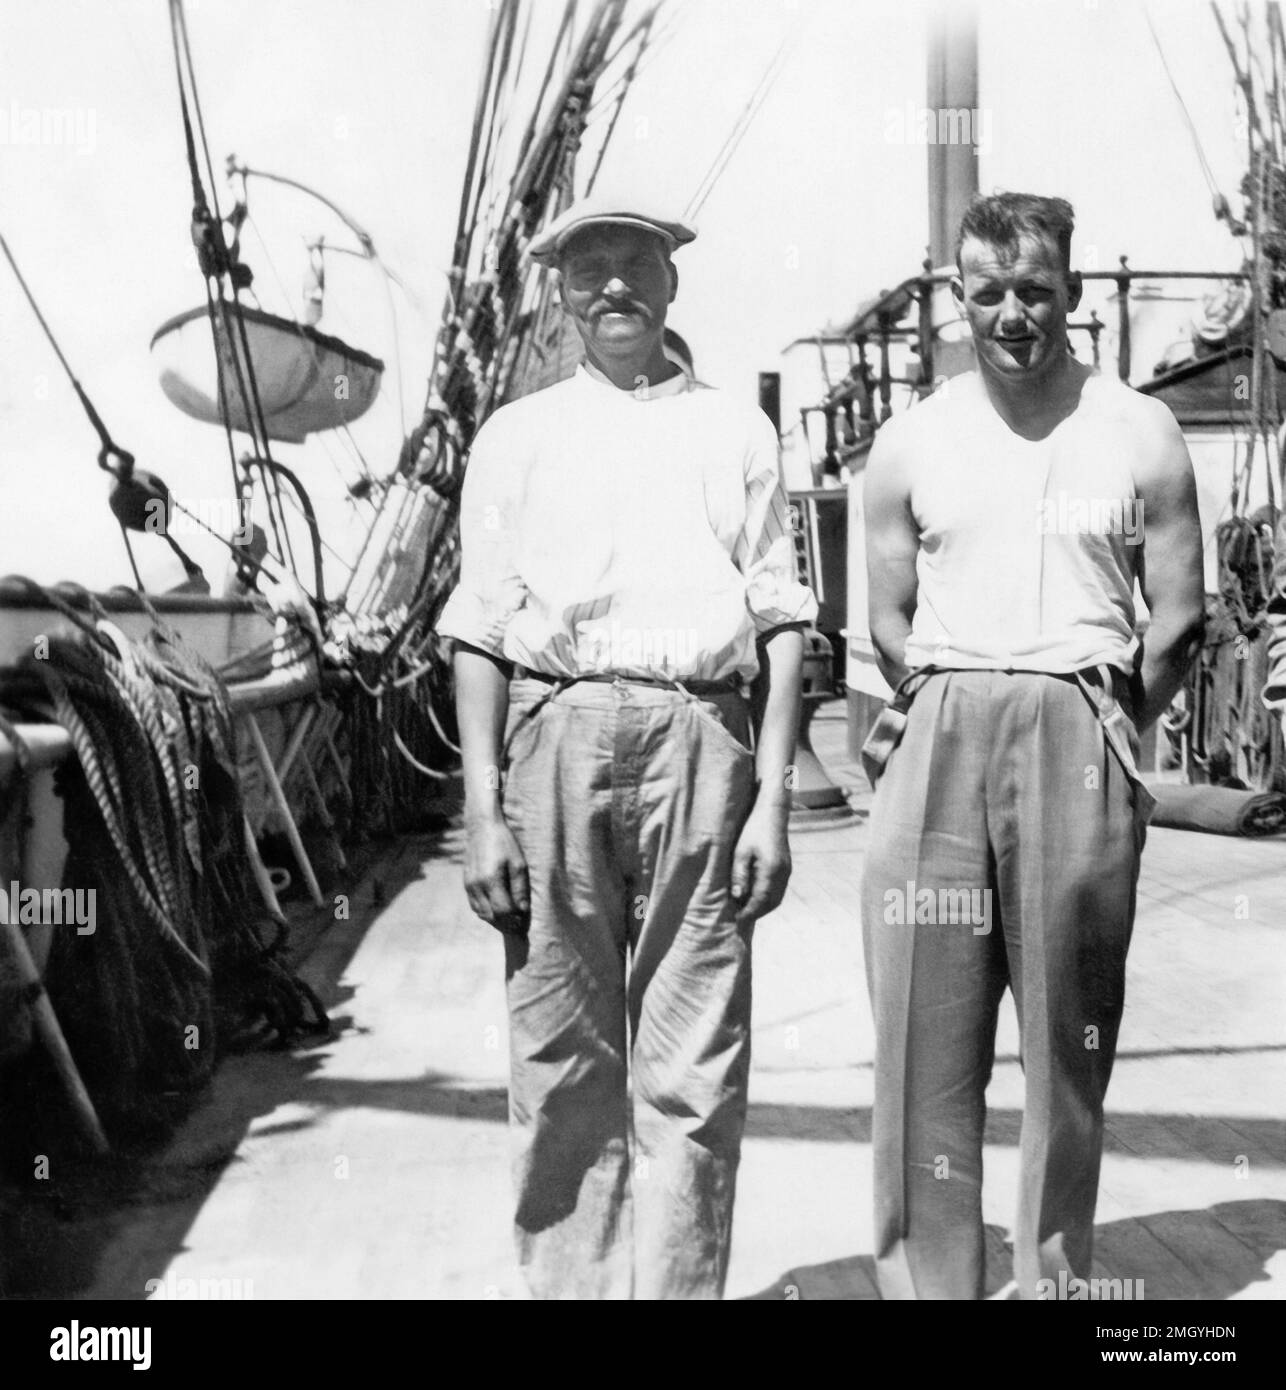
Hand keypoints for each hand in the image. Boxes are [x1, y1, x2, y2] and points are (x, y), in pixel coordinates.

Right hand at [463, 812, 529, 933]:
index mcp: (491, 880)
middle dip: (506, 924)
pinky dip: (487, 913)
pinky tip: (498, 910)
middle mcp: (476, 885)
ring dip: (496, 920)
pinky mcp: (466, 884)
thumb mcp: (519, 864)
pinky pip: (475, 906)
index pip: (503, 911)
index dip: (514, 922)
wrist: (482, 828)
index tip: (524, 926)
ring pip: (482, 914)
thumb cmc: (504, 844)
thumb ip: (520, 889)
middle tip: (520, 927)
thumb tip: (522, 911)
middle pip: (491, 916)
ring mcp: (469, 886)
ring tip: (510, 920)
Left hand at [730, 807, 791, 923]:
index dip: (749, 912)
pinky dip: (768, 898)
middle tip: (740, 917)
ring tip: (747, 909)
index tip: (737, 919)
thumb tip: (738, 897)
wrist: (771, 814)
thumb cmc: (753, 830)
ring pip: (777, 898)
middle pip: (771, 903)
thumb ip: (740, 875)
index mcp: (771, 871)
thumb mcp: (741, 852)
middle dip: (756, 913)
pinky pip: (779, 890)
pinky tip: (756, 897)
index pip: (761, 900)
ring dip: (763, 907)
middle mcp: (783, 874)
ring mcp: (787, 871)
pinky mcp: (787, 868)